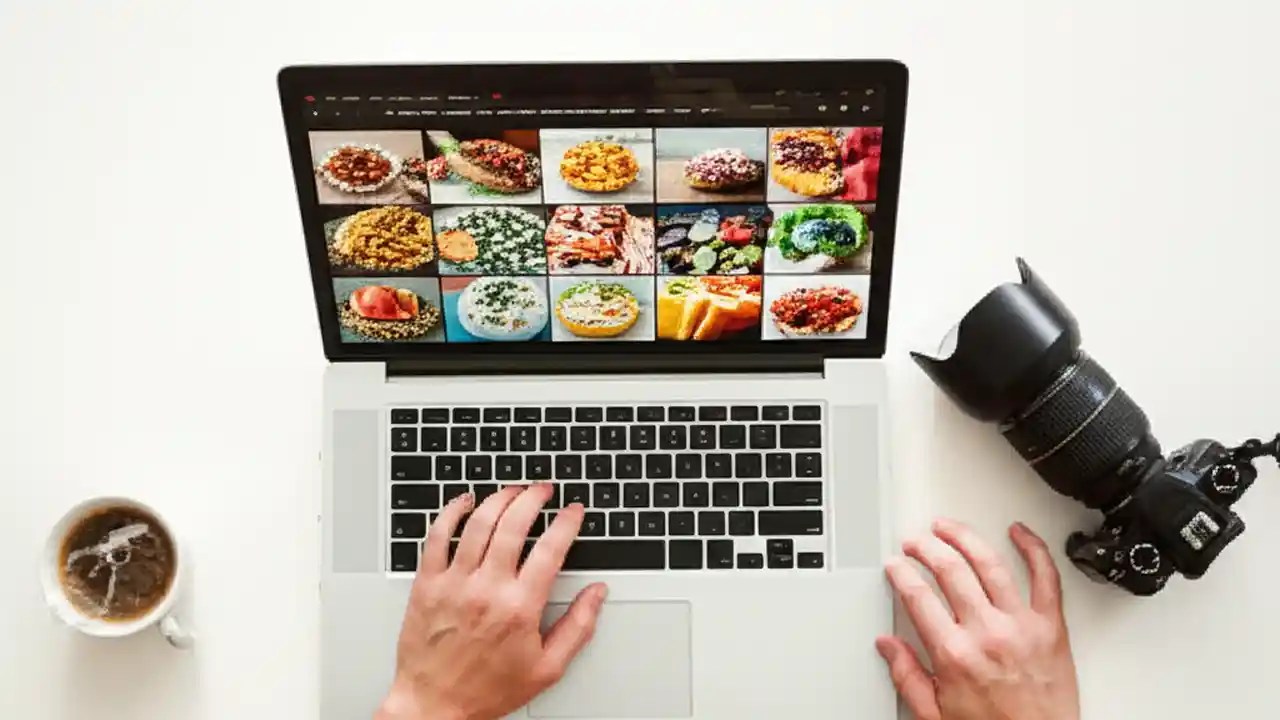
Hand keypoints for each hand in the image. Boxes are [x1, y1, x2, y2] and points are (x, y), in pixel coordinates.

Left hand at [377, 485, 606, 719]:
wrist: (433, 706)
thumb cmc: (486, 691)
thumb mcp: (547, 669)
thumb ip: (578, 628)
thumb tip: (596, 594)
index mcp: (520, 608)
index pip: (550, 549)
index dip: (567, 522)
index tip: (573, 511)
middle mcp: (487, 590)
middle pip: (513, 525)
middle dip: (534, 499)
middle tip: (543, 491)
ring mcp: (454, 584)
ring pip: (478, 523)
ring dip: (499, 499)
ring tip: (513, 491)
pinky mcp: (427, 585)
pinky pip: (437, 536)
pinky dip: (451, 513)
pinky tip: (464, 502)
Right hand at [878, 519, 1080, 719]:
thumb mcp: (935, 715)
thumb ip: (907, 676)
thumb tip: (887, 645)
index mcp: (954, 654)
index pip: (918, 597)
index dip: (901, 574)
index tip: (895, 567)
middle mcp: (987, 634)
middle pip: (949, 570)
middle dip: (926, 548)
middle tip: (916, 542)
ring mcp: (1021, 626)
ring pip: (990, 564)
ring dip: (964, 537)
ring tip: (949, 527)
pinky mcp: (1052, 627)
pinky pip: (1046, 577)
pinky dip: (1034, 549)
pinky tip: (1020, 533)